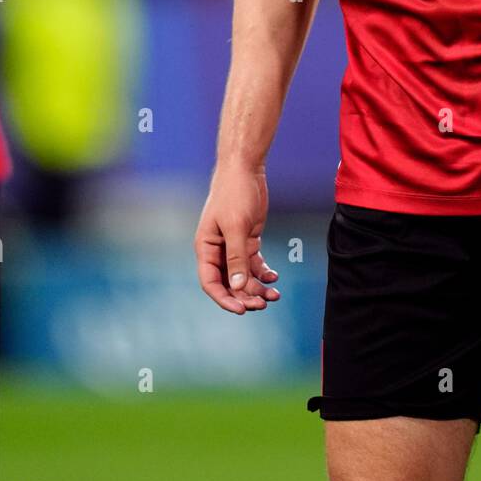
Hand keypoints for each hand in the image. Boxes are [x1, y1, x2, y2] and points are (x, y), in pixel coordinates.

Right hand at [195, 162, 280, 313]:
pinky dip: (263, 273)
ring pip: (243, 275)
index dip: (224, 299)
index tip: (242, 310)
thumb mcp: (236, 227)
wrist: (244, 169)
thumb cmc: (234, 194)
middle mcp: (218, 250)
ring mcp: (233, 246)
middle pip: (228, 283)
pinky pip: (254, 263)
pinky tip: (274, 278)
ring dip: (256, 287)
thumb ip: (236, 257)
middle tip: (263, 304)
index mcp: (206, 248)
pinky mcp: (248, 239)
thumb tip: (236, 287)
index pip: (211, 282)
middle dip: (245, 296)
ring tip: (274, 296)